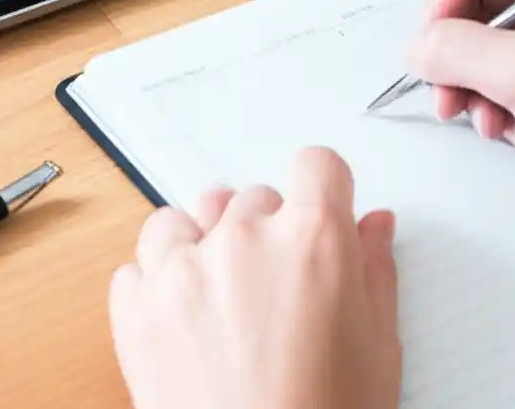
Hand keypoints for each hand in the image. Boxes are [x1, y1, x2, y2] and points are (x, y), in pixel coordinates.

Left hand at [108, 147, 399, 408]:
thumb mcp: (379, 348)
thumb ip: (374, 271)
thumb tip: (374, 225)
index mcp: (313, 240)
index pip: (316, 166)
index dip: (321, 192)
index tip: (317, 214)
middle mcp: (244, 240)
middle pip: (253, 197)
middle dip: (267, 231)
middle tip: (276, 289)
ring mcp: (182, 269)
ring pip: (186, 219)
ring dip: (203, 245)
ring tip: (222, 299)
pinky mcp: (135, 305)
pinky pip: (139, 266)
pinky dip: (157, 285)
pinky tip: (184, 324)